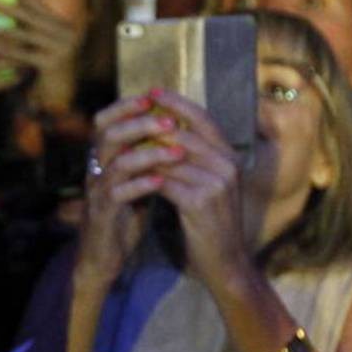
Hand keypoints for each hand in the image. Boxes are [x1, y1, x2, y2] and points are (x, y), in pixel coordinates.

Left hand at [0, 0, 79, 115]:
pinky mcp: (52, 64)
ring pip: (28, 36)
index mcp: (63, 25)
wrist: (61, 89)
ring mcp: (61, 49)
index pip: (41, 6)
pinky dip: (8, 51)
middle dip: (10, 9)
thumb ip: (34, 19)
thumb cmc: (48, 60)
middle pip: (33, 18)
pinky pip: (25, 56)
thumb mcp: (43, 38)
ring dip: (5, 30)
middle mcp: (66, 35)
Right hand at [76, 90, 178, 292]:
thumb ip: (144, 155)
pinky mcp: (103, 213)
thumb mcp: (133, 178)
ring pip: (117, 162)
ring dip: (149, 154)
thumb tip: (172, 127)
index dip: (125, 106)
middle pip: (110, 134)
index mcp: (102, 157)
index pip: (104, 120)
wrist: (104, 256)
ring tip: (177, 152)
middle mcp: (96, 168)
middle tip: (170, 121)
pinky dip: (141, 185)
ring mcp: (98, 190)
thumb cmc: (123, 214)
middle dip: (140, 123)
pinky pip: (119, 193)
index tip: (153, 96)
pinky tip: (162, 181)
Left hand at [140, 88, 252, 292]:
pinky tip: (130, 177)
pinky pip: (165, 182)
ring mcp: (216, 183)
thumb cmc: (212, 222)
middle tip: (126, 119)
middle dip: (152, 126)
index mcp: (230, 156)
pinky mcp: (201, 202)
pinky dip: (146, 178)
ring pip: (171, 156)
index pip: (203, 118)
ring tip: (121, 145)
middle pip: (183, 133)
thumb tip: (164, 130)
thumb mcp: (209, 183)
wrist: (225, 261)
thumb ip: (195, 158)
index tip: (153, 91)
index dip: (177, 103)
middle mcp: (227, 165)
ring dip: (144, 152)